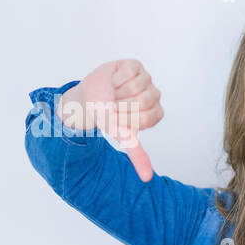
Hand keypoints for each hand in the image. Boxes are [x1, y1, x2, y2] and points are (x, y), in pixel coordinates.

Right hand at [59, 59, 162, 181]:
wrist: (89, 98)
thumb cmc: (107, 116)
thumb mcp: (120, 135)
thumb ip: (136, 153)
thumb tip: (147, 178)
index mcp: (155, 114)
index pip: (144, 119)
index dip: (124, 118)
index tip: (117, 118)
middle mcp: (155, 96)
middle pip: (141, 102)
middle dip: (120, 105)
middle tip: (113, 104)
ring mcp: (147, 80)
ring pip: (135, 87)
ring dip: (116, 92)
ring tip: (113, 93)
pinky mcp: (136, 66)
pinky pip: (129, 73)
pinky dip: (116, 78)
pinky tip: (114, 81)